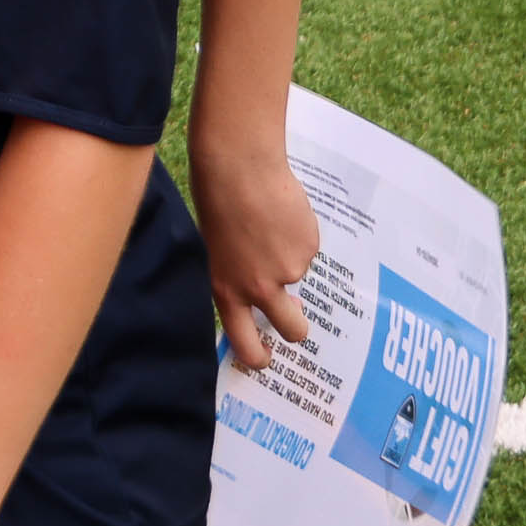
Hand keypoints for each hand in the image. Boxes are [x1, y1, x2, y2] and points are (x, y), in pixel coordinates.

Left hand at [195, 131, 324, 373]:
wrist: (238, 166)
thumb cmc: (216, 200)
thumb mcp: (216, 249)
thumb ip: (237, 276)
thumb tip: (261, 294)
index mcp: (227, 291)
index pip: (246, 345)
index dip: (259, 358)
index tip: (267, 358)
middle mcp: (260, 289)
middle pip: (293, 330)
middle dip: (297, 328)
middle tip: (295, 313)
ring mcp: (289, 270)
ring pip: (299, 277)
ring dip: (290, 260)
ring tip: (271, 226)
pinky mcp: (309, 248)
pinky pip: (307, 249)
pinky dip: (298, 236)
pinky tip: (282, 213)